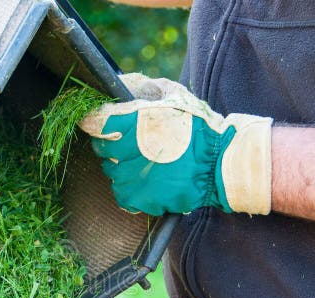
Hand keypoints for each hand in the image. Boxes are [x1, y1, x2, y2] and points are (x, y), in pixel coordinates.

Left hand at [78, 74, 272, 215]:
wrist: (220, 164)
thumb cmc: (199, 127)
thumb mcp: (174, 95)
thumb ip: (144, 88)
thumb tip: (120, 83)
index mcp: (133, 120)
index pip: (94, 120)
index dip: (95, 120)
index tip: (100, 121)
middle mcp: (127, 149)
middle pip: (101, 146)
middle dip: (114, 142)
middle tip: (136, 142)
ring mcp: (130, 176)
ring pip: (111, 171)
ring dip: (124, 166)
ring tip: (148, 161)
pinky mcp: (137, 198)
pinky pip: (122, 193)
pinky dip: (132, 188)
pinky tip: (150, 179)